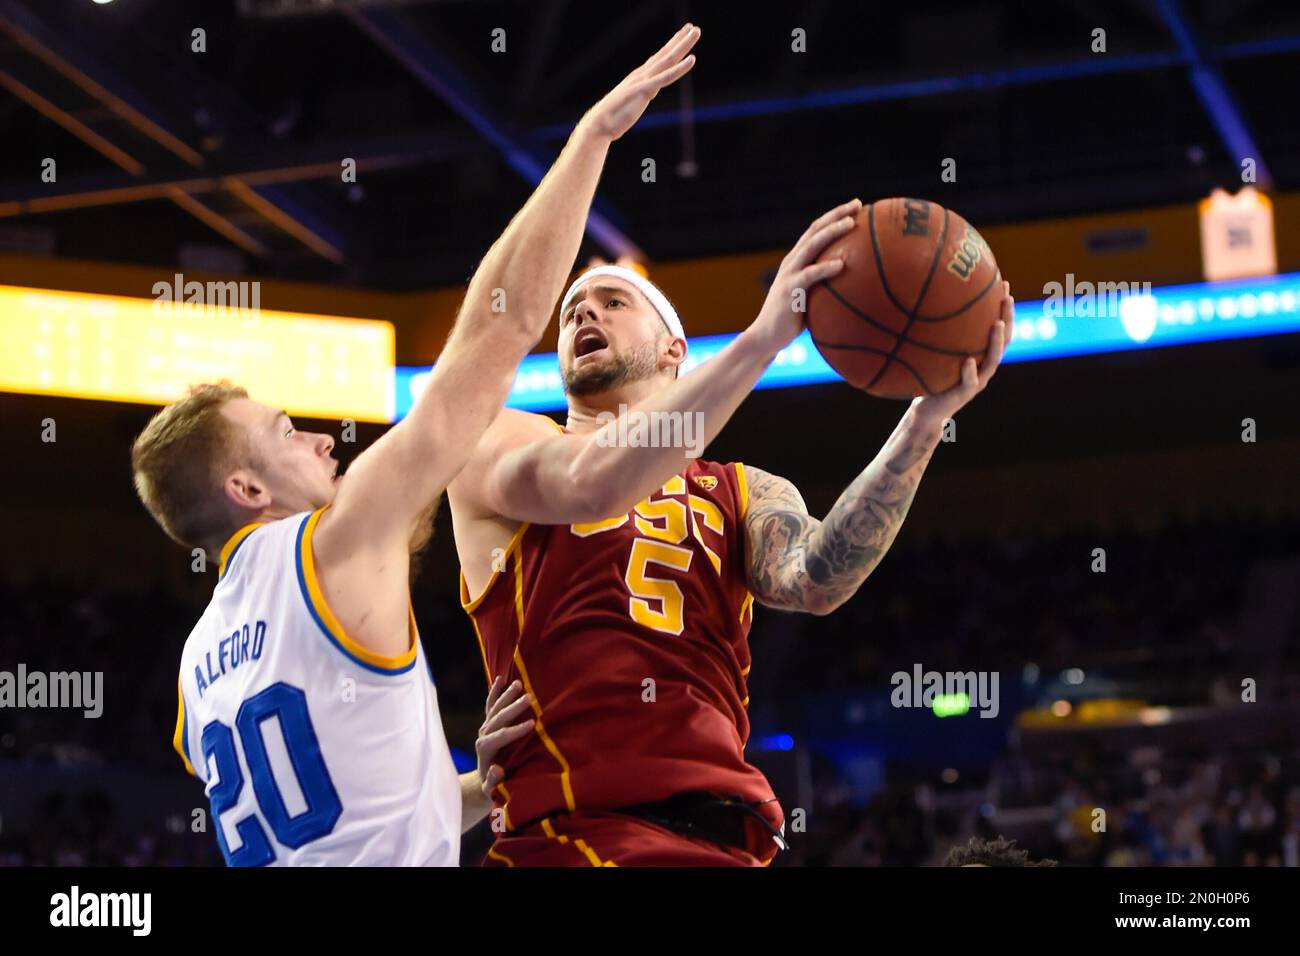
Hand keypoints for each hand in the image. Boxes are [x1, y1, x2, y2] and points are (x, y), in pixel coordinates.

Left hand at [475, 675, 533, 799]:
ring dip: (507, 695)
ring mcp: (485, 727)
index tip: (532, 724)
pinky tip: (500, 679)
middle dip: (513, 708)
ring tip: (519, 684)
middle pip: (498, 719)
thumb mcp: (493, 789)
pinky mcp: (488, 723)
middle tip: (529, 698)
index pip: (500, 736)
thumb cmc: (494, 787)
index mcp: (485, 750)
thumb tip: (496, 769)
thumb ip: (494, 781)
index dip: (515, 730)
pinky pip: (490, 705)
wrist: (483, 781)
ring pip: (495, 708)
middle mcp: (483, 735)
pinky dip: (494, 692)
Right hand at [579, 23, 699, 141]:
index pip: (658, 58)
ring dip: (683, 44)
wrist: (599, 124)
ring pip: (668, 59)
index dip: (671, 46)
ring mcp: (644, 80)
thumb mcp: (628, 104)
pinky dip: (680, 68)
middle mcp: (642, 74)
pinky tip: (692, 59)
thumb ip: (636, 97)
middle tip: (694, 27)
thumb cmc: (612, 118)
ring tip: (695, 30)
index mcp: (639, 77)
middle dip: (680, 39)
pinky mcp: (646, 90)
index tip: (682, 35)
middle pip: (665, 54)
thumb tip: (640, 98)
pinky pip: (666, 77)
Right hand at [749, 198, 860, 352]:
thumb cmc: (792, 320)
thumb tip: (857, 287)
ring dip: (831, 232)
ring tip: (851, 223)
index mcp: (797, 260)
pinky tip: (842, 264)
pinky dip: (825, 268)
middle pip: (815, 230)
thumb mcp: (810, 298)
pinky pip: (810, 276)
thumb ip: (826, 287)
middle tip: (857, 204)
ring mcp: (789, 274)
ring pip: (812, 245)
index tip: (857, 205)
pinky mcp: (789, 291)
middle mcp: (792, 261)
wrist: (766, 337)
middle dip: (836, 214)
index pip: (817, 230)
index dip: (835, 215)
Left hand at [910, 280, 1012, 424]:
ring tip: (997, 324)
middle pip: (1003, 340)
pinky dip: (969, 372)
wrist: (927, 410)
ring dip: (995, 342)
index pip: (998, 328)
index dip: (1003, 309)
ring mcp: (976, 381)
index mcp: (980, 355)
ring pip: (992, 361)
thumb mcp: (934, 353)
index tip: (1003, 284)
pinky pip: (969, 382)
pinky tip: (967, 361)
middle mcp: (983, 367)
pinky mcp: (963, 395)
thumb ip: (936, 334)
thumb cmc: (930, 377)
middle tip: (1007, 297)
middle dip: (1007, 318)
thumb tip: (922, 301)